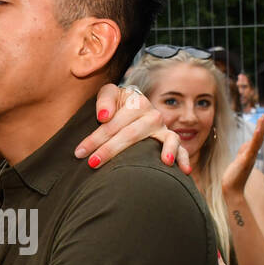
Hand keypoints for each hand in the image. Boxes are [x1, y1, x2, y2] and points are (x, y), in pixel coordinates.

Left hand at [74, 83, 190, 173]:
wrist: (134, 106)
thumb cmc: (118, 104)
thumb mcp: (110, 94)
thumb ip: (105, 100)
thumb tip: (104, 116)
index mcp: (135, 101)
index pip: (113, 123)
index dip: (94, 138)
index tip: (79, 152)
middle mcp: (151, 113)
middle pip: (131, 134)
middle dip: (110, 149)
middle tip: (92, 164)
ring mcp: (162, 127)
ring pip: (160, 139)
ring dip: (161, 151)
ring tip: (154, 163)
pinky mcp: (170, 139)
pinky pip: (179, 148)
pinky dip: (182, 157)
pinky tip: (183, 170)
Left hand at [222, 113, 263, 199]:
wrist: (233, 190)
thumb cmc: (234, 178)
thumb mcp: (239, 161)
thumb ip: (243, 152)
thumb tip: (247, 143)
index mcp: (250, 154)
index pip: (257, 138)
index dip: (260, 127)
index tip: (263, 117)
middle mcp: (252, 155)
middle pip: (259, 137)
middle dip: (263, 125)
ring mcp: (250, 158)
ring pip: (257, 141)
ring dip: (261, 128)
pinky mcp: (246, 161)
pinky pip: (252, 147)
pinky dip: (256, 138)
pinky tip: (258, 129)